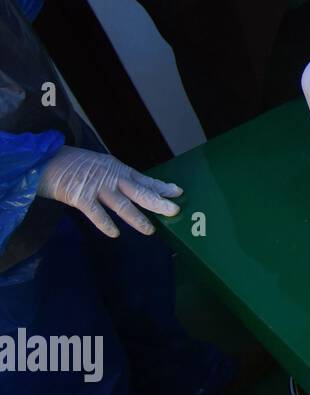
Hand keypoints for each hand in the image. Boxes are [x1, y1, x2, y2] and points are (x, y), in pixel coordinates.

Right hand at [36, 147, 181, 237]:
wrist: (45, 160)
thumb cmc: (75, 165)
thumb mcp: (103, 167)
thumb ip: (119, 178)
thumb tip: (138, 190)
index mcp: (118, 170)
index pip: (144, 180)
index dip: (161, 187)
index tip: (178, 192)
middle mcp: (112, 178)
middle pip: (139, 191)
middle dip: (157, 201)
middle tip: (174, 211)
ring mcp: (97, 187)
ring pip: (121, 204)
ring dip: (136, 218)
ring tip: (149, 230)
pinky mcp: (80, 196)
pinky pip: (96, 213)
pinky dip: (105, 223)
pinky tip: (115, 233)